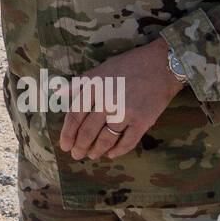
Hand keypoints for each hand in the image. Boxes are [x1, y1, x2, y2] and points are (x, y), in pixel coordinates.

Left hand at [58, 40, 183, 160]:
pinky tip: (112, 154)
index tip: (64, 145)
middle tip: (76, 155)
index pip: (75, 115)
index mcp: (94, 88)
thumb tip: (58, 93)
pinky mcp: (143, 121)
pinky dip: (118, 151)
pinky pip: (127, 142)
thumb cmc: (128, 65)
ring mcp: (126, 113)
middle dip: (80, 146)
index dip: (68, 133)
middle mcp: (107, 101)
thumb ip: (79, 83)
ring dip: (96, 150)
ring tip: (92, 155)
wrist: (161, 65)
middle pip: (88, 130)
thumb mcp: (99, 69)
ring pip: (106, 139)